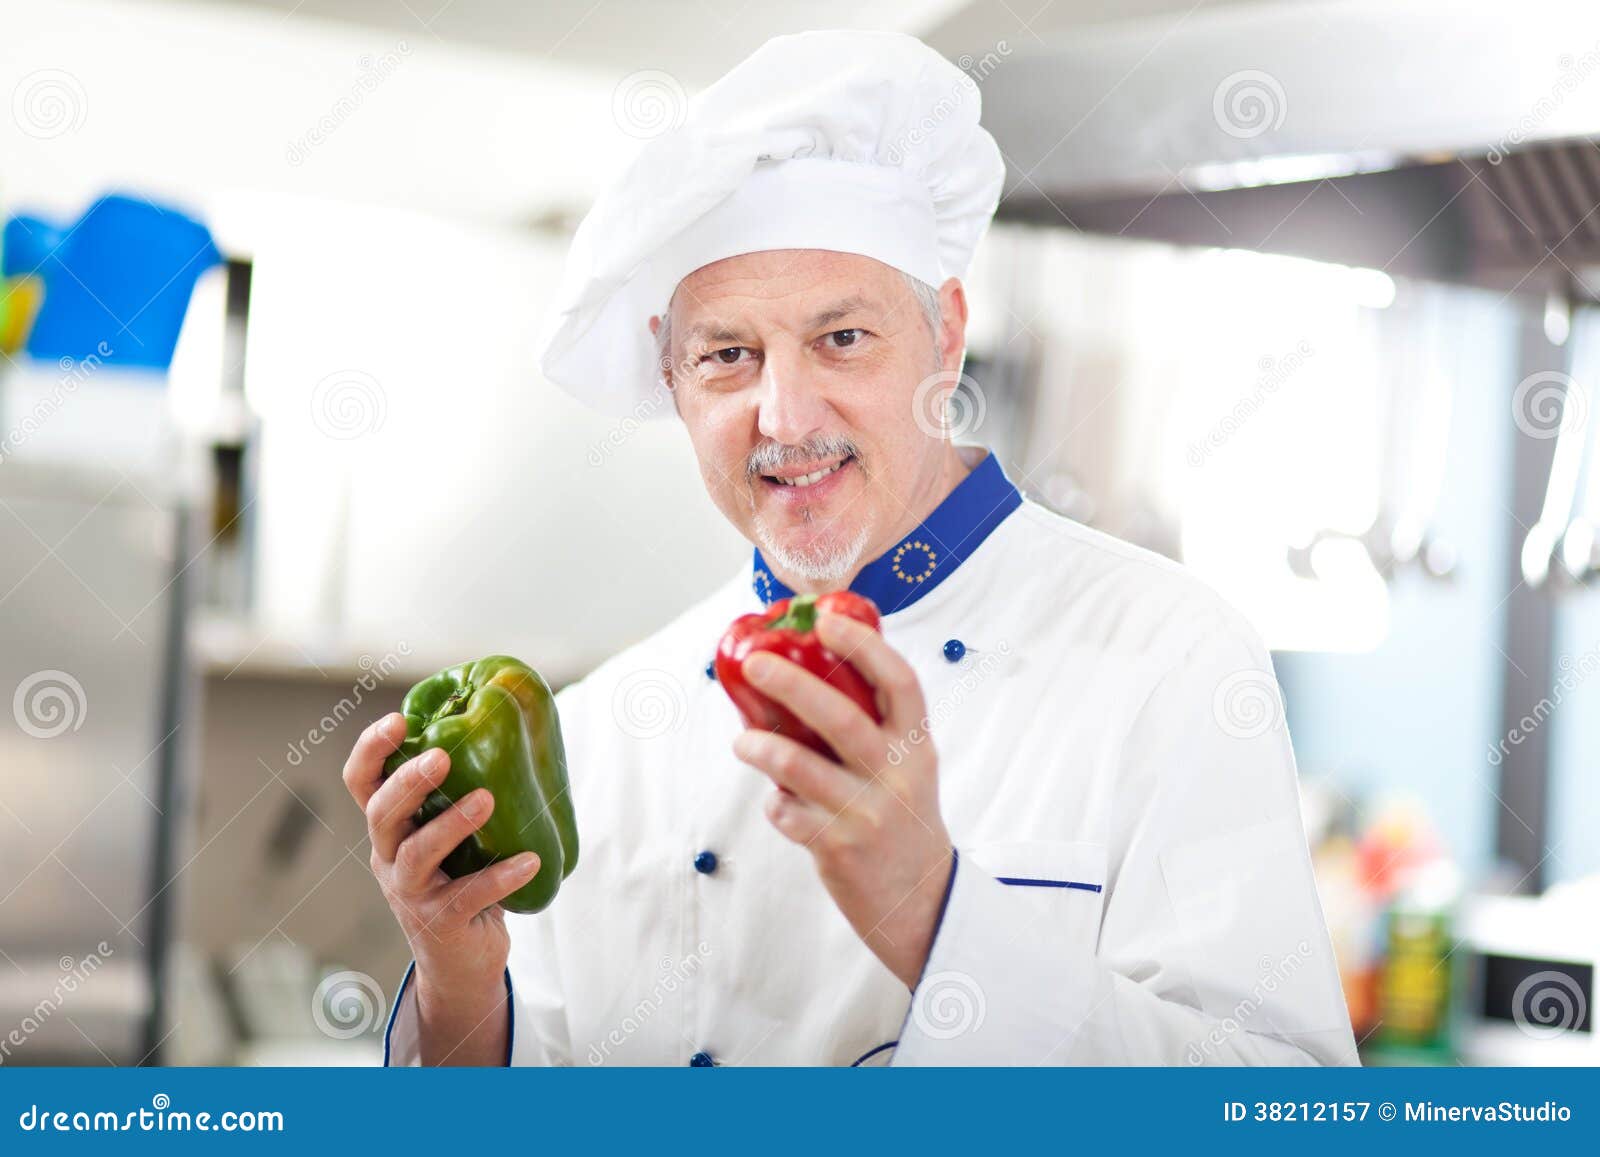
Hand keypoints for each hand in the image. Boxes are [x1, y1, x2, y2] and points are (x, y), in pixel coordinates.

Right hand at [342, 713, 540, 1062]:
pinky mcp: (441, 924)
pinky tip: (531, 861)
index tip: (398, 720)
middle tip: (442, 756)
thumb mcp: (453, 838)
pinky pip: (467, 897)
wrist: (462, 962)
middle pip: (381, 814)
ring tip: (486, 799)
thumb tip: (517, 728)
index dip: (371, 751)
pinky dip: (500, 877)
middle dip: (408, 782)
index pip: (362, 784)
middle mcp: (390, 859)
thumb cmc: (461, 881)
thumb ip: (465, 793)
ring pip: (416, 855)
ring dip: (450, 824)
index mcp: (390, 830)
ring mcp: (411, 894)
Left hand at [732, 611, 953, 987]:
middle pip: (840, 717)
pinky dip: (775, 803)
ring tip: (742, 740)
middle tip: (756, 663)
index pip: (899, 682)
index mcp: (916, 744)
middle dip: (792, 684)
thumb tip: (816, 668)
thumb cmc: (903, 819)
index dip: (863, 646)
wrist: (923, 903)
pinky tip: (777, 801)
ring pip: (800, 767)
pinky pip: (788, 814)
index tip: (826, 621)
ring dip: (761, 748)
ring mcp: (868, 812)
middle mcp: (896, 774)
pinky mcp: (839, 848)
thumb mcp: (907, 766)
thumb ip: (875, 726)